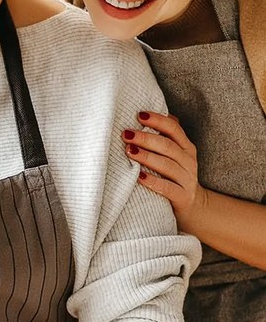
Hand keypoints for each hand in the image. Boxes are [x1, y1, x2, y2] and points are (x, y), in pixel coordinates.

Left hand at [123, 110, 207, 229]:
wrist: (194, 206)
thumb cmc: (174, 175)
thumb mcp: (174, 155)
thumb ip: (164, 137)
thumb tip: (143, 115)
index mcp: (186, 147)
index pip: (174, 129)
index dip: (158, 120)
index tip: (139, 115)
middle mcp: (189, 161)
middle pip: (168, 146)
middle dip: (146, 138)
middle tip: (126, 134)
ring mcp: (187, 180)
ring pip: (167, 165)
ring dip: (147, 157)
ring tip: (129, 151)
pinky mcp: (183, 197)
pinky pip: (167, 188)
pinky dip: (153, 181)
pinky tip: (139, 177)